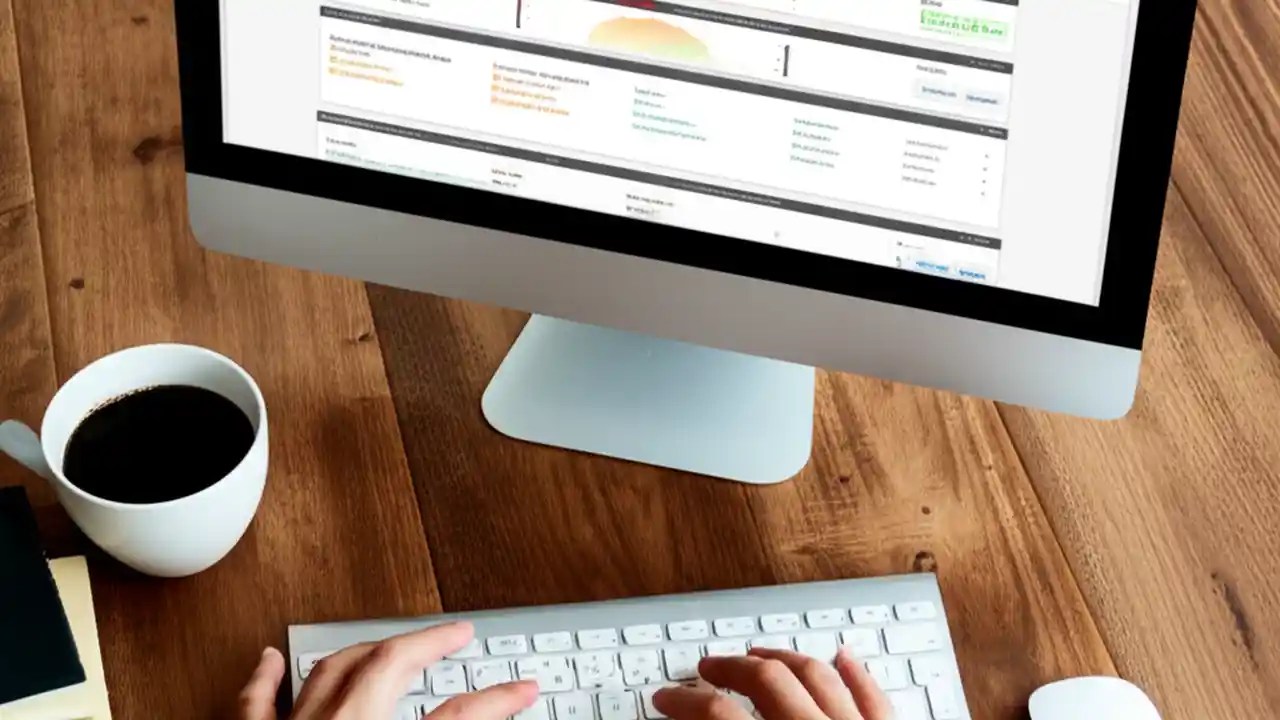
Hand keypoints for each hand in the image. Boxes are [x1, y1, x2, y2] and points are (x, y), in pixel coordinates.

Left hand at [238, 622, 537, 719]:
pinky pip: (254, 705)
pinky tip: (269, 660)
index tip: (523, 688)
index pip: (457, 717)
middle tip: (457, 635)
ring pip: (328, 672)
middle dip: (427, 645)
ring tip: (385, 639)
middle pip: (389, 667)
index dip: (496, 700)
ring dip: (362, 651)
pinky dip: (264, 679)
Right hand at [654, 647, 892, 719]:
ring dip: (784, 660)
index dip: (685, 703)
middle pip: (768, 682)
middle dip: (731, 669)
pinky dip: (858, 675)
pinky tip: (844, 658)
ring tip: (759, 656)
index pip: (719, 715)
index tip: (667, 699)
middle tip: (706, 670)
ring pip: (820, 676)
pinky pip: (876, 700)